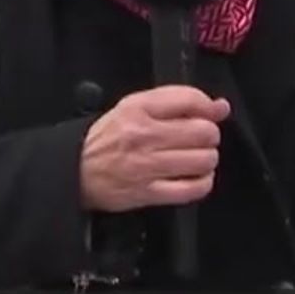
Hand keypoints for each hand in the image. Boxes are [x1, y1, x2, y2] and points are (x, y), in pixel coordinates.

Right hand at [78, 86, 229, 212]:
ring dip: (207, 159)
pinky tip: (195, 177)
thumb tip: (220, 107)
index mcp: (138, 108)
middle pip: (202, 131)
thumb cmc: (107, 138)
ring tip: (197, 158)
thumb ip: (176, 102)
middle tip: (200, 139)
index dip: (209, 107)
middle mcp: (143, 135)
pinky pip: (192, 189)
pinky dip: (202, 183)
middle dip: (209, 135)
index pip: (189, 99)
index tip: (212, 113)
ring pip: (202, 160)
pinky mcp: (148, 193)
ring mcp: (146, 166)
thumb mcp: (134, 108)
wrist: (74, 169)